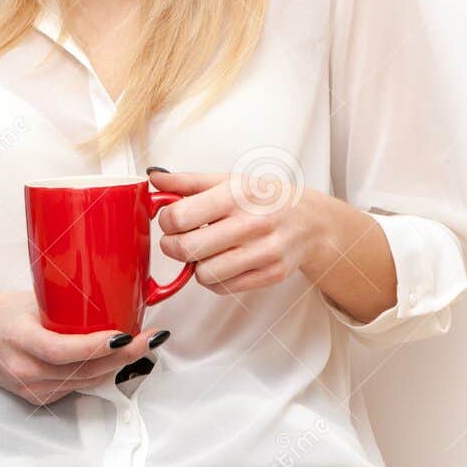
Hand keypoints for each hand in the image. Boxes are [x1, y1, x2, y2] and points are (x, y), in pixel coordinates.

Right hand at [0, 290, 161, 406]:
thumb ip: (60, 306)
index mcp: (17, 339)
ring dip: (118, 365)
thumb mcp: (26, 300)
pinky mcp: (40, 397)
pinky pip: (78, 387)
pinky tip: (115, 358)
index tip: (126, 335)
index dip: (97, 346)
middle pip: (82, 370)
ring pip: (87, 381)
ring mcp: (32, 388)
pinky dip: (99, 372)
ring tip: (143, 344)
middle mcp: (24, 370)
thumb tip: (107, 294)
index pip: (61, 350)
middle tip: (151, 337)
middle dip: (124, 355)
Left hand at [150, 167, 337, 294]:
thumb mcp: (229, 180)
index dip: (165, 221)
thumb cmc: (266, 199)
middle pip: (187, 248)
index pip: (179, 216)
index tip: (170, 220)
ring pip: (204, 274)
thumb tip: (154, 178)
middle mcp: (252, 223)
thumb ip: (188, 181)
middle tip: (178, 240)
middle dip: (173, 246)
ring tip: (205, 251)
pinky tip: (222, 263)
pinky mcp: (271, 275)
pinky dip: (215, 279)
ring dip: (196, 265)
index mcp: (237, 194)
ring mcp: (264, 252)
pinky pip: (223, 288)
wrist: (313, 221)